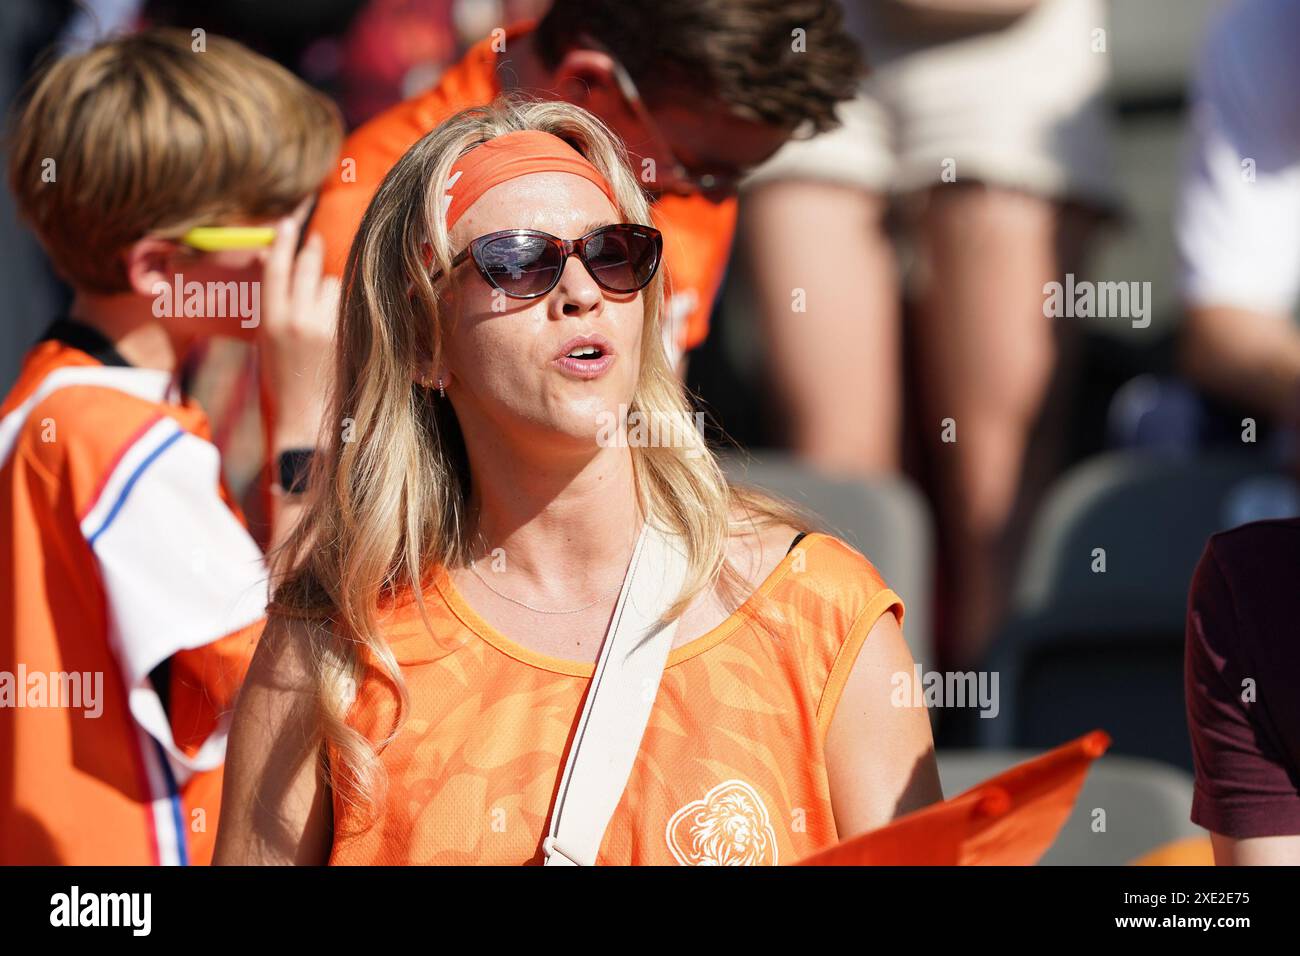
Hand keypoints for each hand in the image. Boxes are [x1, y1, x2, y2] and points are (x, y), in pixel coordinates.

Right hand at [259, 214, 339, 451]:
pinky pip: (347, 305)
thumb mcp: (266, 342)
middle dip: (310, 249)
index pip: (275, 269)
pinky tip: (339, 321)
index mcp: (270, 321)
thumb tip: (275, 266)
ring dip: (328, 286)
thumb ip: (273, 305)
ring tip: (322, 308)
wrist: (306, 419)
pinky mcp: (348, 337)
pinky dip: (343, 306)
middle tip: (314, 237)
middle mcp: (297, 319)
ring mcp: (325, 328)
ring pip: (330, 283)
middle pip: (306, 267)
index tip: (287, 223)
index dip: (282, 242)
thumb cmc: (282, 382)